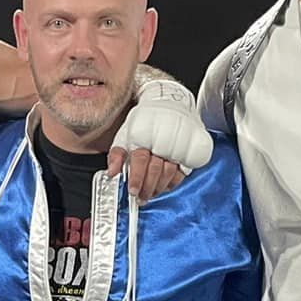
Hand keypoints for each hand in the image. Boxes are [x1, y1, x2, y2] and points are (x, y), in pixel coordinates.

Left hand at [109, 80, 210, 199]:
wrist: (169, 104)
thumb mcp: (125, 134)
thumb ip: (117, 155)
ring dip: (158, 188)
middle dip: (147, 188)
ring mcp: (177, 147)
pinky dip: (172, 183)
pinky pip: (182, 173)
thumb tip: (112, 172)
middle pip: (155, 170)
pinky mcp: (188, 152)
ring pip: (169, 173)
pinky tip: (164, 185)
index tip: (133, 191)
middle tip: (141, 197)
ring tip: (150, 192)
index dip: (136, 178)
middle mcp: (162, 141)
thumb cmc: (145, 122)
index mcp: (144, 136)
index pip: (140, 160)